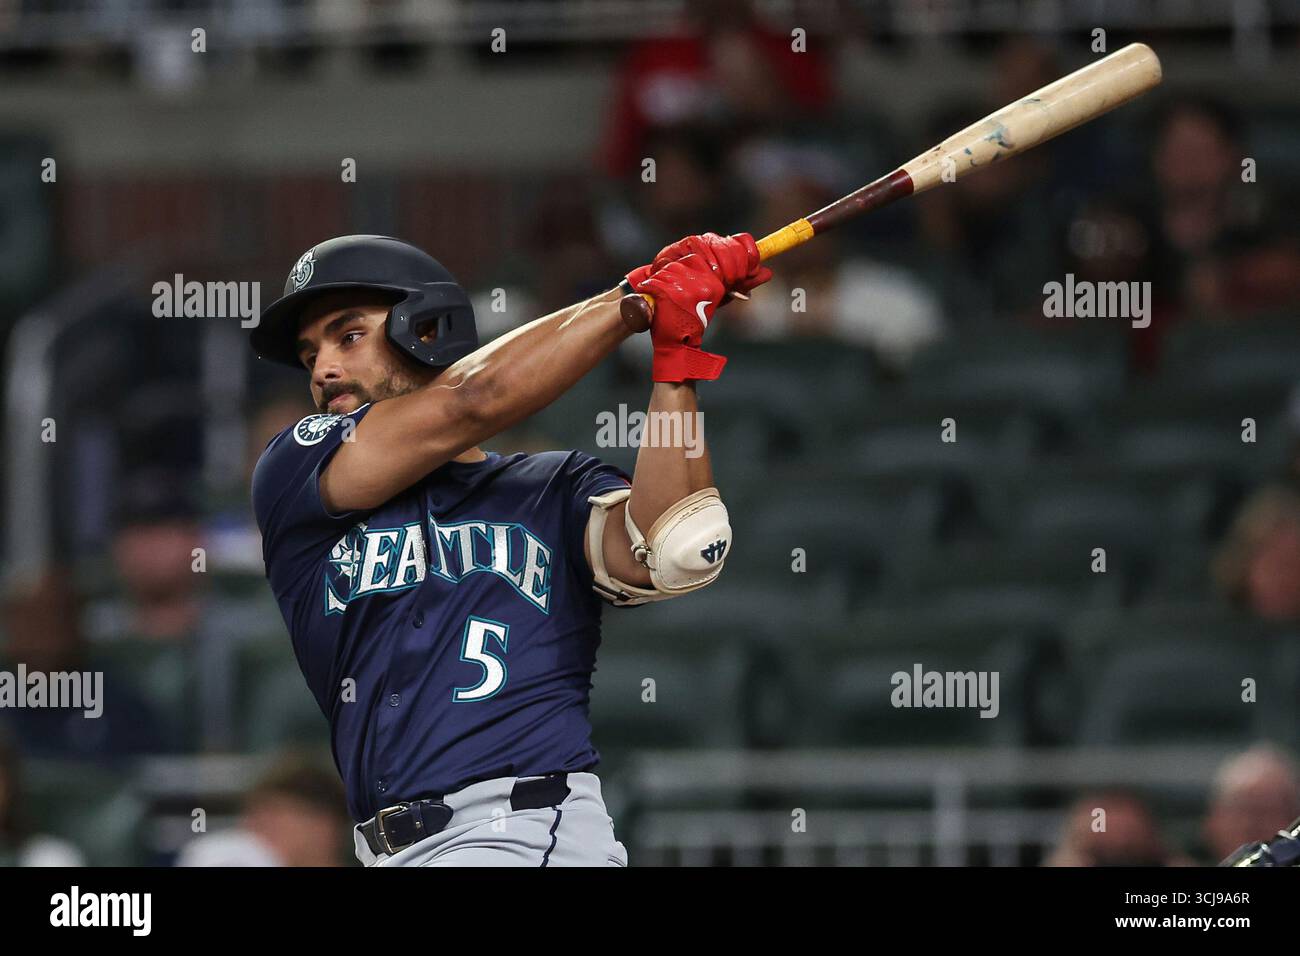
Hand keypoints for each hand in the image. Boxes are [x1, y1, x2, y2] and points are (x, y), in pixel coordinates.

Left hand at [634, 257, 729, 381]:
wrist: (680, 346)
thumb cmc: (688, 325)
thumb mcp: (703, 303)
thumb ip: (699, 285)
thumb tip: (685, 271)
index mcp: (713, 285)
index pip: (693, 260)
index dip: (680, 266)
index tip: (675, 276)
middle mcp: (701, 285)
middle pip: (677, 266)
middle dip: (666, 274)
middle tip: (663, 287)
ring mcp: (685, 289)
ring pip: (664, 273)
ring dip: (656, 281)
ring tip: (656, 292)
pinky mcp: (669, 294)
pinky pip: (653, 282)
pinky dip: (646, 286)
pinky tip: (646, 292)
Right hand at [651, 232, 772, 296]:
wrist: (664, 302)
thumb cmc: (697, 295)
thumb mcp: (727, 290)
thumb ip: (746, 282)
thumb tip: (768, 273)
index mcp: (720, 246)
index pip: (743, 241)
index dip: (750, 257)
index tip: (748, 274)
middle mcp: (705, 241)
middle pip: (730, 246)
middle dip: (735, 268)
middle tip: (730, 283)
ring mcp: (688, 245)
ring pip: (713, 249)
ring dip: (719, 270)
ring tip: (715, 284)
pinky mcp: (671, 253)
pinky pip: (695, 257)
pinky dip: (701, 270)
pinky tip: (700, 279)